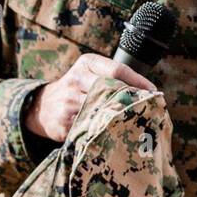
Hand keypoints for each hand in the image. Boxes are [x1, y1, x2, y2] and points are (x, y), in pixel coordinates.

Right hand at [23, 53, 155, 142]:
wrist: (42, 107)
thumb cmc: (77, 88)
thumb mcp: (90, 73)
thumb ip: (114, 77)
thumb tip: (149, 91)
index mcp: (86, 63)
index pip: (117, 69)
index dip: (138, 82)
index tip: (154, 92)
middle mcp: (76, 79)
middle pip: (112, 88)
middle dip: (132, 99)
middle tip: (149, 109)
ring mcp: (68, 102)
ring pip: (103, 110)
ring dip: (121, 117)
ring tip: (136, 122)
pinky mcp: (65, 123)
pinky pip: (91, 127)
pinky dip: (106, 130)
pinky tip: (116, 133)